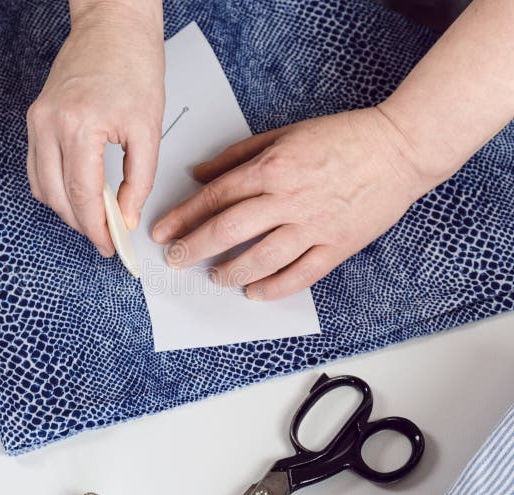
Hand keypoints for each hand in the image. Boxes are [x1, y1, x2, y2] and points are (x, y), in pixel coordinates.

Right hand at [27, 1, 164, 255]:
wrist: (113, 25)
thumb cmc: (133, 64)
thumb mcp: (148, 128)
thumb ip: (138, 180)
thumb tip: (126, 216)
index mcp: (79, 126)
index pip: (82, 195)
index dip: (96, 228)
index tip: (110, 245)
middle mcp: (49, 125)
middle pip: (57, 197)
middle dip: (81, 224)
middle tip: (104, 238)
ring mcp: (37, 121)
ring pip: (41, 186)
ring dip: (65, 208)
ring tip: (93, 217)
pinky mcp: (35, 117)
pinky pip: (36, 167)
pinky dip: (53, 187)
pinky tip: (76, 193)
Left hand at [152, 107, 441, 300]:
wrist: (399, 148)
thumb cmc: (340, 137)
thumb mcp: (283, 134)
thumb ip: (237, 155)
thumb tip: (198, 173)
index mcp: (271, 168)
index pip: (214, 197)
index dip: (183, 217)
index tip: (162, 232)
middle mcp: (287, 198)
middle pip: (227, 230)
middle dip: (194, 248)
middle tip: (175, 259)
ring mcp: (313, 226)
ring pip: (260, 258)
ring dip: (230, 271)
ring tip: (214, 277)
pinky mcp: (337, 246)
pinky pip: (300, 275)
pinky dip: (273, 288)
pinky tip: (253, 292)